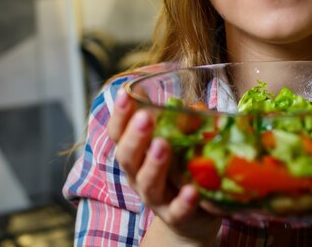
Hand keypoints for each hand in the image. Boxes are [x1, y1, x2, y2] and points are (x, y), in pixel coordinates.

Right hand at [107, 88, 220, 246]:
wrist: (189, 217)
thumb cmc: (180, 170)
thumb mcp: (177, 144)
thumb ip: (179, 123)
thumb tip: (188, 103)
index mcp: (136, 155)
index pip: (119, 133)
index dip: (120, 114)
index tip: (124, 94)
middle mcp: (138, 176)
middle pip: (128, 157)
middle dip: (134, 137)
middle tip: (144, 118)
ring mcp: (156, 199)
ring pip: (148, 183)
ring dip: (154, 164)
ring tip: (163, 145)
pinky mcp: (177, 217)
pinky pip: (177, 211)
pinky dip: (183, 201)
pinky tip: (191, 191)